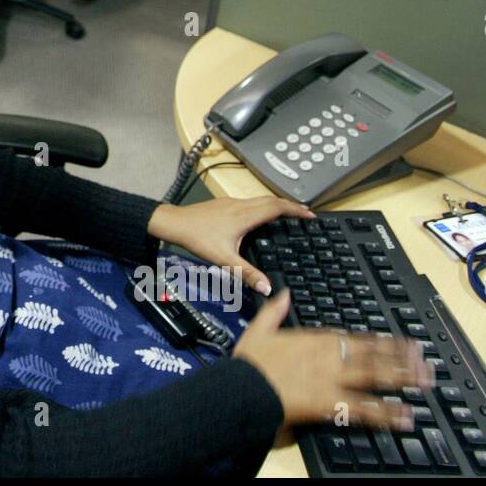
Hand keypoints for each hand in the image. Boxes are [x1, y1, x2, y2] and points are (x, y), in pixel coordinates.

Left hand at [146, 196, 314, 295]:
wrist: (175, 223)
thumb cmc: (198, 238)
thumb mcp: (224, 259)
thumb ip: (247, 273)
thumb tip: (267, 287)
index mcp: (245, 215)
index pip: (277, 207)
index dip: (296, 209)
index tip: (310, 214)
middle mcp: (241, 205)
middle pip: (272, 199)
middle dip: (290, 205)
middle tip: (304, 213)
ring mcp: (231, 202)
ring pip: (260, 198)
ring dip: (276, 204)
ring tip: (287, 213)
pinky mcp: (223, 203)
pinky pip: (250, 201)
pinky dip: (262, 205)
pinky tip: (259, 216)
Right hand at [235, 291, 430, 429]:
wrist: (244, 388)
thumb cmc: (250, 363)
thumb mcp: (259, 330)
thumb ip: (275, 311)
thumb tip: (283, 293)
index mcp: (315, 340)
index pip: (357, 339)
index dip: (383, 342)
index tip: (402, 343)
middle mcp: (329, 358)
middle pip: (373, 357)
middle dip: (402, 359)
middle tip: (424, 362)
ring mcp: (333, 380)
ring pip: (374, 379)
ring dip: (401, 380)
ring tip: (423, 384)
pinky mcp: (330, 403)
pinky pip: (364, 409)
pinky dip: (386, 413)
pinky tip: (404, 417)